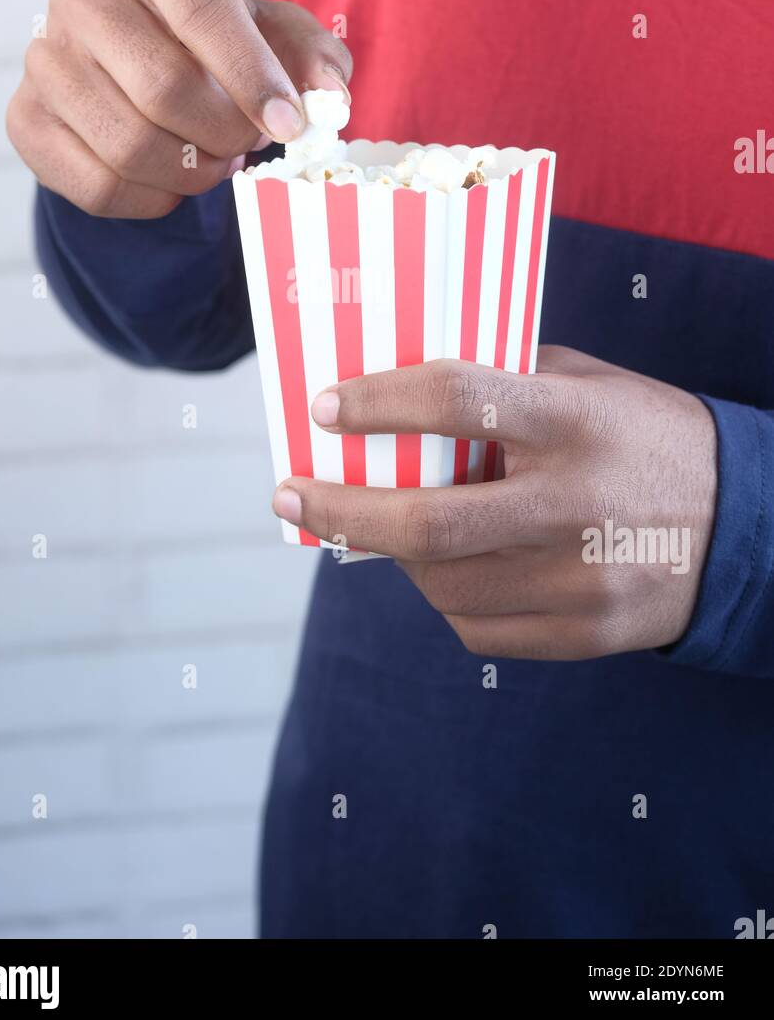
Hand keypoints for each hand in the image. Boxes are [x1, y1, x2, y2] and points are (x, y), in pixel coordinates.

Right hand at [7, 0, 351, 217]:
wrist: (140, 69)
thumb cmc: (219, 45)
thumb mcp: (277, 36)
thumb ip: (312, 57)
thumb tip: (326, 96)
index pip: (202, 11)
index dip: (252, 76)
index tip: (289, 125)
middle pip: (165, 88)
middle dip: (224, 133)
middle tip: (247, 143)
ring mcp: (43, 57)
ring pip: (131, 146)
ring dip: (192, 173)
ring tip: (213, 160)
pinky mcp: (25, 118)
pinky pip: (98, 187)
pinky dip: (152, 200)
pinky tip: (170, 180)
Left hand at [272, 348, 718, 659]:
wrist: (745, 527)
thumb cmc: (644, 436)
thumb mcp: (587, 385)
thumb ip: (501, 383)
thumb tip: (393, 386)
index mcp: (577, 422)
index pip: (457, 400)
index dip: (378, 402)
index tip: (325, 408)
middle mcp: (577, 504)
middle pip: (429, 523)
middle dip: (340, 511)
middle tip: (291, 496)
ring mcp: (583, 581)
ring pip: (442, 584)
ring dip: (392, 554)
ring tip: (379, 525)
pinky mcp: (586, 636)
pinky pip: (476, 627)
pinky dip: (443, 595)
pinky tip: (446, 567)